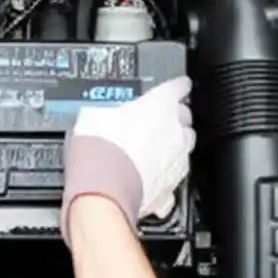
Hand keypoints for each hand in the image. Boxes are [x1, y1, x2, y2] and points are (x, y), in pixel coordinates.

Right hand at [61, 76, 194, 240]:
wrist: (102, 191)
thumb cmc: (98, 150)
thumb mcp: (91, 116)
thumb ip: (106, 112)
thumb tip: (96, 114)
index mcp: (160, 105)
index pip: (178, 87)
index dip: (177, 86)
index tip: (177, 86)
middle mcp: (175, 132)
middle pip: (185, 119)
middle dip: (174, 118)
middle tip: (155, 120)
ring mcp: (176, 162)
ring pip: (185, 148)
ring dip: (173, 147)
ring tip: (154, 150)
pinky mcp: (170, 189)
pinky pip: (172, 179)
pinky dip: (163, 178)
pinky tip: (149, 179)